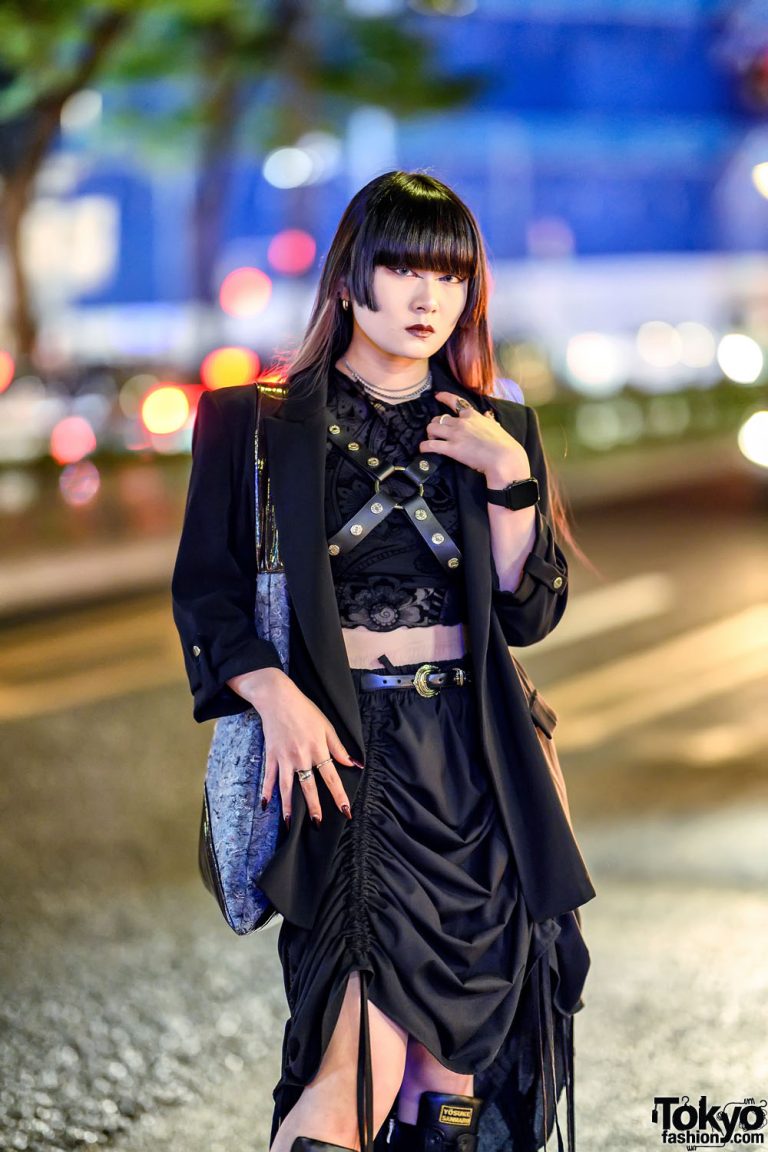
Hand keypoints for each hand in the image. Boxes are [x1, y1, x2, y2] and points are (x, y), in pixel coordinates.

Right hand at [225, 667, 361, 826]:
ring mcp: (284, 758)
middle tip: (317, 824)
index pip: (331, 777)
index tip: (345, 811)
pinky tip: (265, 805)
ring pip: (286, 787)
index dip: (339, 795)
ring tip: (289, 823)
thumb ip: (338, 747)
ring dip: (288, 806)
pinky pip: (269, 777)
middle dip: (314, 807)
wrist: (278, 698)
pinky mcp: (271, 755)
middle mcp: (301, 757)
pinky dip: (266, 791)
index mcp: (318, 750)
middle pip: (309, 787)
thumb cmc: (305, 710)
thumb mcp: (327, 726)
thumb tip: (353, 764)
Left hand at [419, 393, 529, 482]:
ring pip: (431, 428)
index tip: (437, 396)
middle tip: (437, 433)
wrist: (503, 457)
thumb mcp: (495, 426)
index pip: (455, 401)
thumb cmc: (503, 443)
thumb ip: (488, 420)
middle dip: (436, 425)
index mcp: (472, 415)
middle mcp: (461, 422)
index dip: (444, 397)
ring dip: (429, 434)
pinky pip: (430, 445)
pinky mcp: (451, 449)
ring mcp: (455, 435)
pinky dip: (424, 447)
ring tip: (432, 440)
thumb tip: (486, 415)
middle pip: (439, 418)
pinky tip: (423, 449)